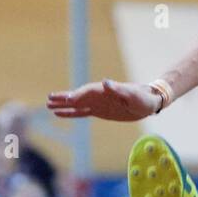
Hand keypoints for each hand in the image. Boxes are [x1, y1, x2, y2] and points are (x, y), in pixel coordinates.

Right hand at [46, 79, 160, 121]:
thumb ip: (118, 89)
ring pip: (76, 104)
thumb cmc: (142, 98)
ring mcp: (97, 103)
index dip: (77, 95)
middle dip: (64, 98)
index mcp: (106, 90)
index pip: (88, 92)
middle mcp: (99, 95)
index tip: (66, 99)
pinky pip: (81, 112)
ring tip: (48, 105)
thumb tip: (105, 82)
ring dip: (63, 105)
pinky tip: (58, 114)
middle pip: (78, 96)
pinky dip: (70, 113)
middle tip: (49, 99)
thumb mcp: (132, 95)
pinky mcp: (98, 111)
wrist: (148, 103)